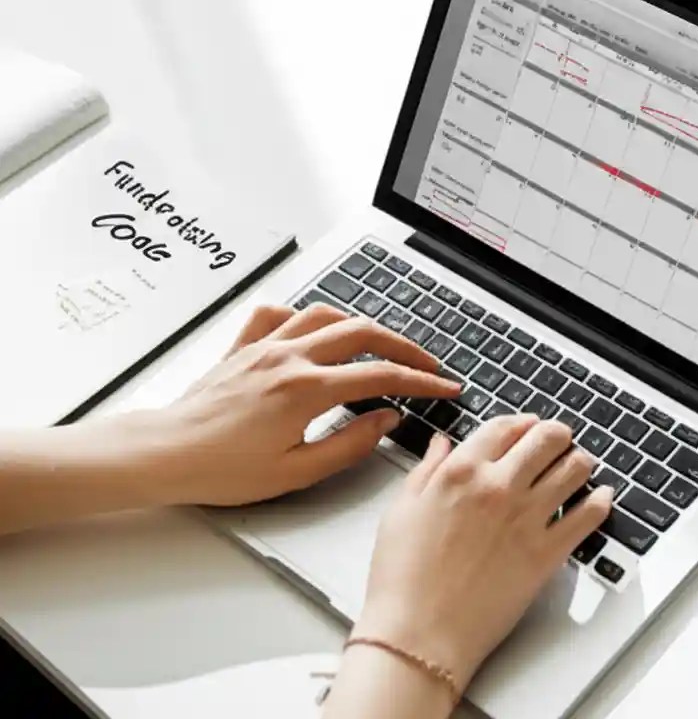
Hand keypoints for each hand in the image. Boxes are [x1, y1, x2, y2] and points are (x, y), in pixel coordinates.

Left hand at [145, 304, 460, 505]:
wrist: (163, 454)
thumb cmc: (220, 470)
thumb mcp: (297, 472)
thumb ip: (350, 444)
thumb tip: (386, 420)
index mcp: (306, 390)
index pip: (381, 376)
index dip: (422, 382)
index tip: (445, 387)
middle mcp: (288, 358)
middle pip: (363, 332)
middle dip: (404, 346)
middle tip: (426, 364)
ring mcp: (264, 347)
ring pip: (326, 314)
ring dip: (361, 326)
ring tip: (381, 345)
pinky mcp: (243, 349)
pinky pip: (279, 314)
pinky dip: (305, 317)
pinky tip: (315, 332)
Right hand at [352, 416, 612, 688]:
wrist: (419, 634)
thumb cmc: (402, 580)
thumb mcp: (400, 512)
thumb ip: (426, 471)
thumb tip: (441, 445)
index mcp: (461, 472)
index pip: (505, 426)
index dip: (522, 422)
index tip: (529, 426)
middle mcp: (499, 488)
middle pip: (548, 438)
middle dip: (557, 435)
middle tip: (559, 442)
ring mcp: (527, 519)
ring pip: (575, 468)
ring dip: (580, 462)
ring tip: (579, 466)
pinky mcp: (548, 553)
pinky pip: (590, 515)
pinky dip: (601, 501)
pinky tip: (601, 497)